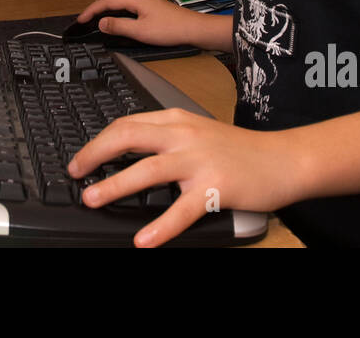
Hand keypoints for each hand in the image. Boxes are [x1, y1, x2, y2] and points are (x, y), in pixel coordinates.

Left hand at [66, 107, 294, 246]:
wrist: (283, 159)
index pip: (127, 124)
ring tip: (93, 199)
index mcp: (177, 120)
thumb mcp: (198, 133)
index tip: (81, 157)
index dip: (99, 140)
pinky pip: (181, 209)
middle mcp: (184, 135)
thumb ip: (168, 139)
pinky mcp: (215, 187)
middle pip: (128, 137)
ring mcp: (199, 160)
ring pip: (147, 169)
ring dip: (114, 185)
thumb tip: (130, 154)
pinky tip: (144, 240)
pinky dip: (160, 226)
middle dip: (95, 153)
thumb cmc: (241, 150)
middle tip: (76, 172)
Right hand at [75, 0, 227, 49]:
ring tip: (104, 11)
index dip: (92, 10)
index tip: (81, 19)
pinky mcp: (152, 6)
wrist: (193, 29)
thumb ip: (119, 26)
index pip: (107, 1)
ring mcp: (147, 0)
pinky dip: (121, 4)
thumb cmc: (171, 30)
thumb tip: (100, 22)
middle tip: (92, 11)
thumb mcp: (141, 31)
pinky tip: (122, 15)